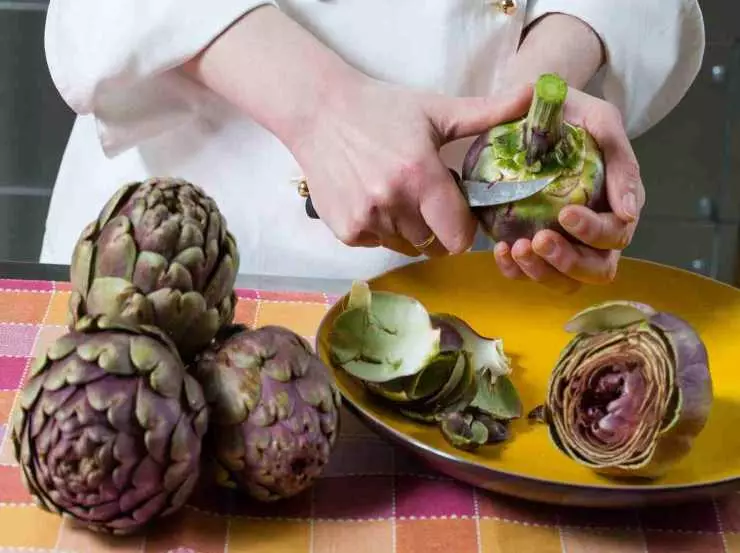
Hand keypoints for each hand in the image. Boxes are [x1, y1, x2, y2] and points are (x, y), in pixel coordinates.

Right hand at [290, 76, 532, 256]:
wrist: (319, 112)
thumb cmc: (381, 109)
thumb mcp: (436, 110)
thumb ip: (487, 113)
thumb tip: (534, 93)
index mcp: (421, 176)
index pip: (458, 237)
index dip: (463, 228)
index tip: (455, 209)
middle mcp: (392, 203)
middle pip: (433, 244)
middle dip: (435, 225)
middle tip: (422, 194)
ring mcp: (366, 220)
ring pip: (405, 245)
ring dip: (408, 228)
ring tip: (395, 192)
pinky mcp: (345, 230)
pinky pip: (377, 243)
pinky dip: (380, 228)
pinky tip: (371, 197)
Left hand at [494, 87, 644, 291]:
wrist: (532, 110)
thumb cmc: (572, 114)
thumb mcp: (599, 120)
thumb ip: (619, 157)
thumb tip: (628, 211)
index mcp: (618, 204)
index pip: (616, 235)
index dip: (594, 233)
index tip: (565, 213)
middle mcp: (596, 232)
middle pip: (596, 270)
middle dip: (568, 261)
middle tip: (538, 239)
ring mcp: (565, 243)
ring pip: (564, 281)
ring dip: (540, 271)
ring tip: (516, 248)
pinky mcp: (534, 246)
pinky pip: (528, 274)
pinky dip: (515, 269)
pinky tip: (501, 249)